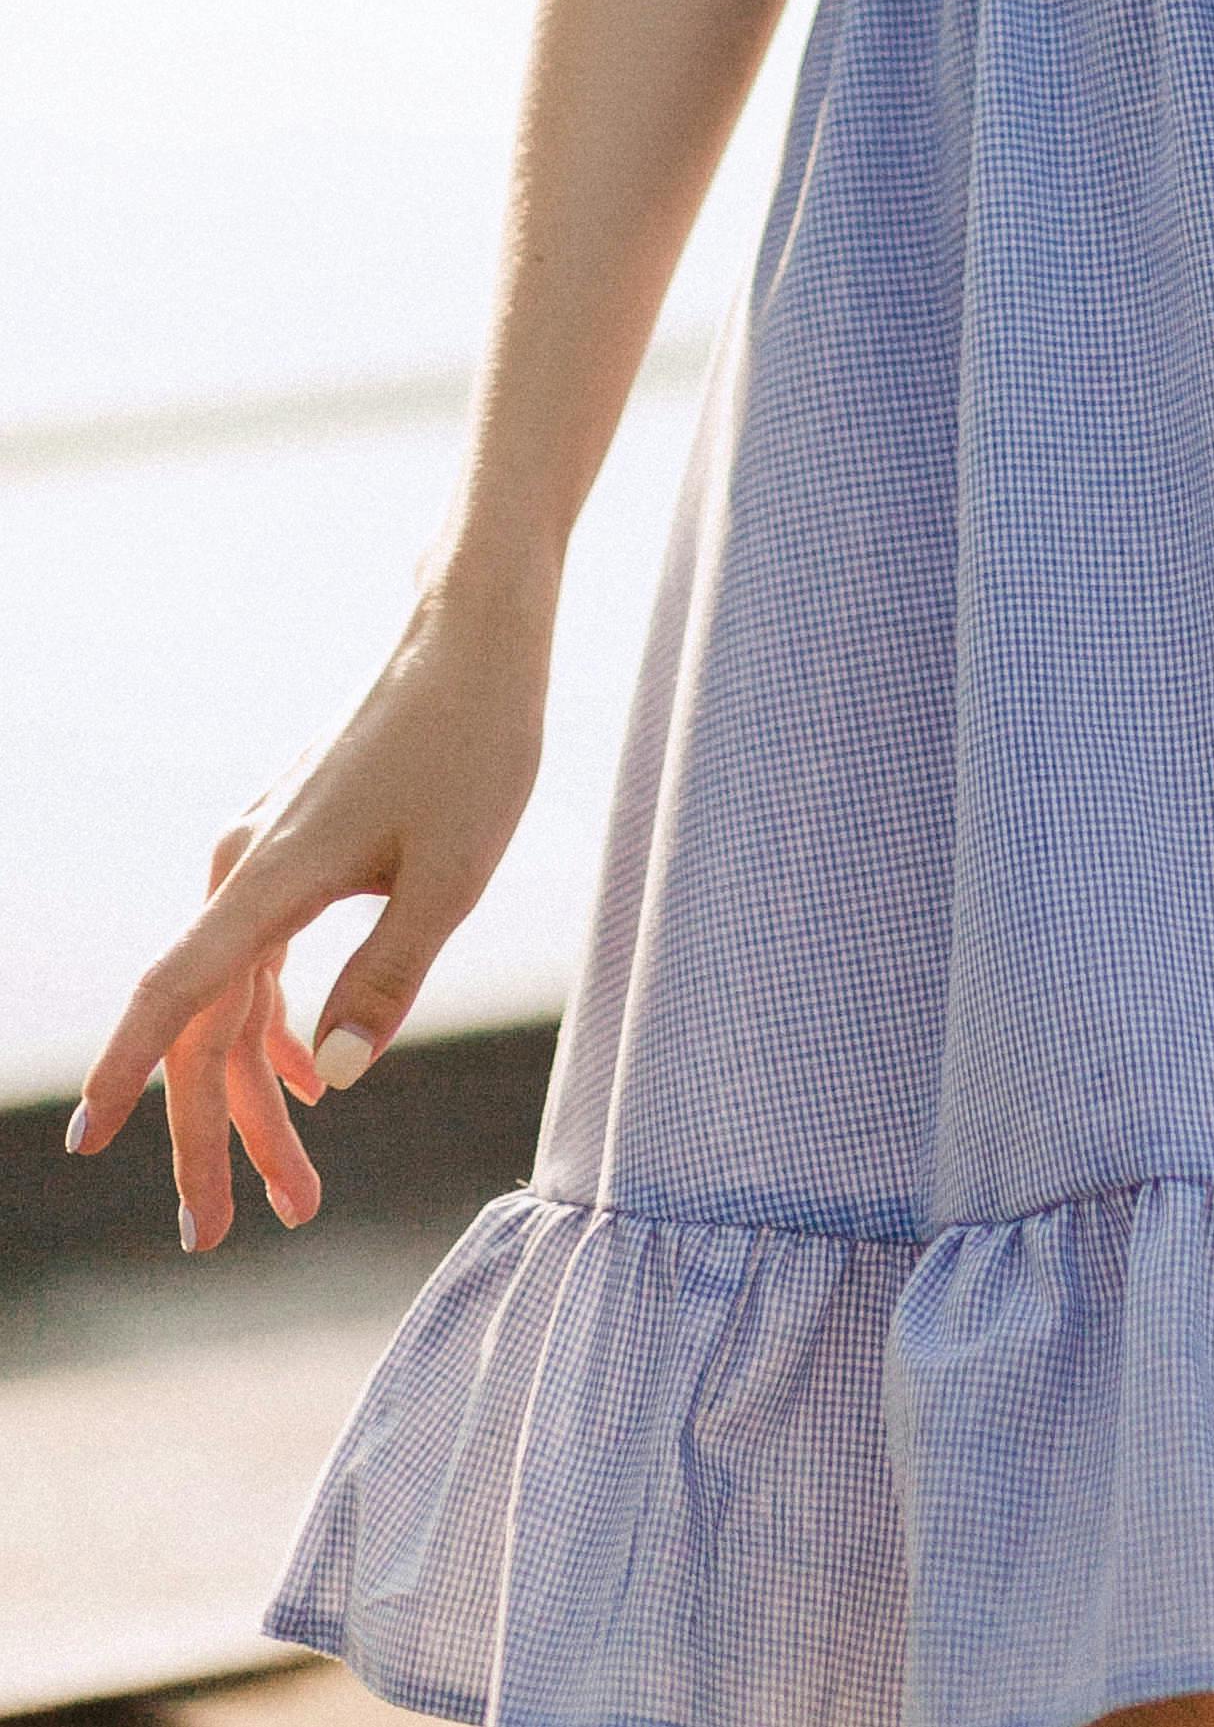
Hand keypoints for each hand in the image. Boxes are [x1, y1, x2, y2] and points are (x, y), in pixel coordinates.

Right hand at [69, 585, 549, 1249]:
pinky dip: (276, 1027)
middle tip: (217, 1237)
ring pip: (235, 997)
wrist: (475, 630)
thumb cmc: (474, 742)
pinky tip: (312, 1081)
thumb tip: (334, 1080)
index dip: (127, 1072)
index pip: (176, 994)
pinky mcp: (295, 840)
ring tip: (296, 1192)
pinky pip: (262, 956)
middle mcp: (247, 866)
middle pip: (204, 1023)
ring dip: (257, 1096)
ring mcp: (266, 851)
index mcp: (272, 877)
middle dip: (209, 1136)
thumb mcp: (453, 873)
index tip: (85, 1142)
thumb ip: (389, 977)